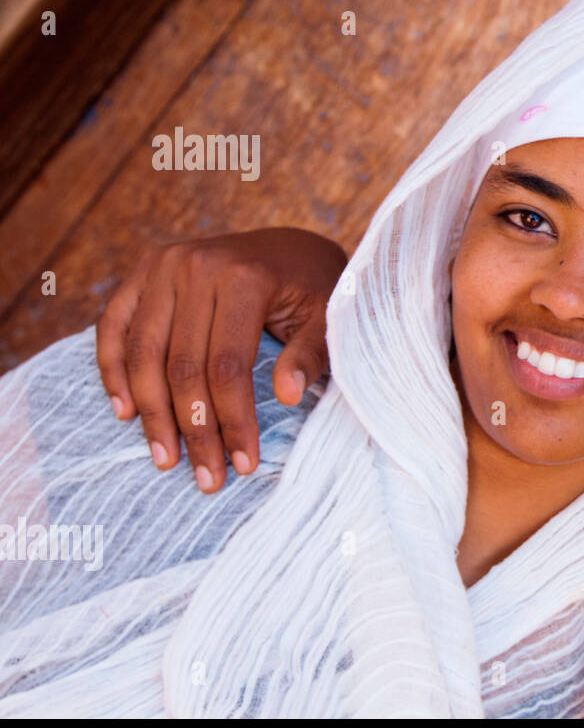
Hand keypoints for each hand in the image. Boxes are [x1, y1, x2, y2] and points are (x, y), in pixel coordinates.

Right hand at [95, 227, 345, 491]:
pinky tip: (126, 412)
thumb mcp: (327, 320)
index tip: (243, 465)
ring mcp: (163, 266)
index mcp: (245, 278)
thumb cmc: (314, 292)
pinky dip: (113, 370)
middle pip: (182, 364)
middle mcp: (197, 265)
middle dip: (193, 429)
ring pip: (143, 352)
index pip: (228, 365)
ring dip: (151, 413)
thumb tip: (287, 397)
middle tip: (206, 478)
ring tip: (165, 459)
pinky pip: (114, 327)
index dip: (232, 420)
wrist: (292, 250)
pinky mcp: (142, 272)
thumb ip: (310, 356)